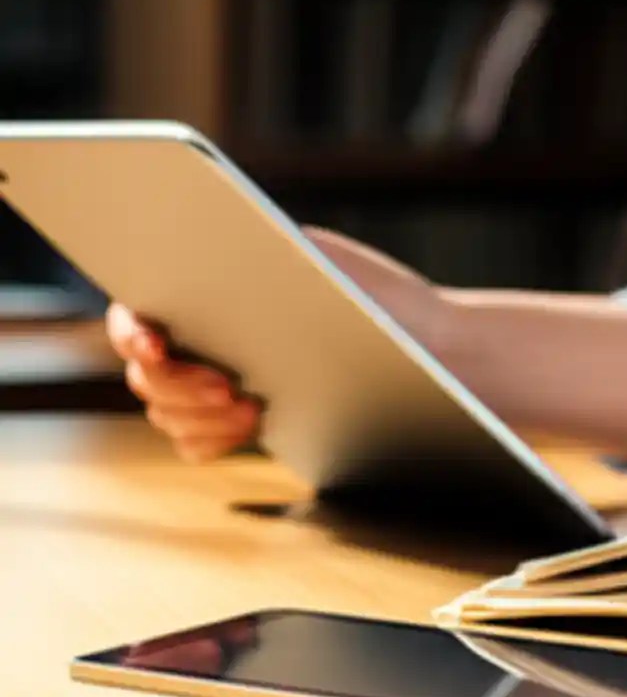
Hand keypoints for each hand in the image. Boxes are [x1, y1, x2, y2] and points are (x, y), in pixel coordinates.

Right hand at [108, 226, 444, 462]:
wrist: (425, 344)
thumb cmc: (372, 292)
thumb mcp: (322, 259)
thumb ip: (263, 256)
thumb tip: (207, 253)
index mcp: (204, 290)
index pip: (137, 312)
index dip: (132, 331)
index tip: (157, 346)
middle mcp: (197, 337)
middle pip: (145, 372)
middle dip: (178, 385)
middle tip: (230, 390)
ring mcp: (211, 382)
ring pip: (166, 411)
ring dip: (196, 417)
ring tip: (250, 409)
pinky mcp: (236, 422)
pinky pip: (195, 443)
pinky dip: (209, 441)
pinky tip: (249, 427)